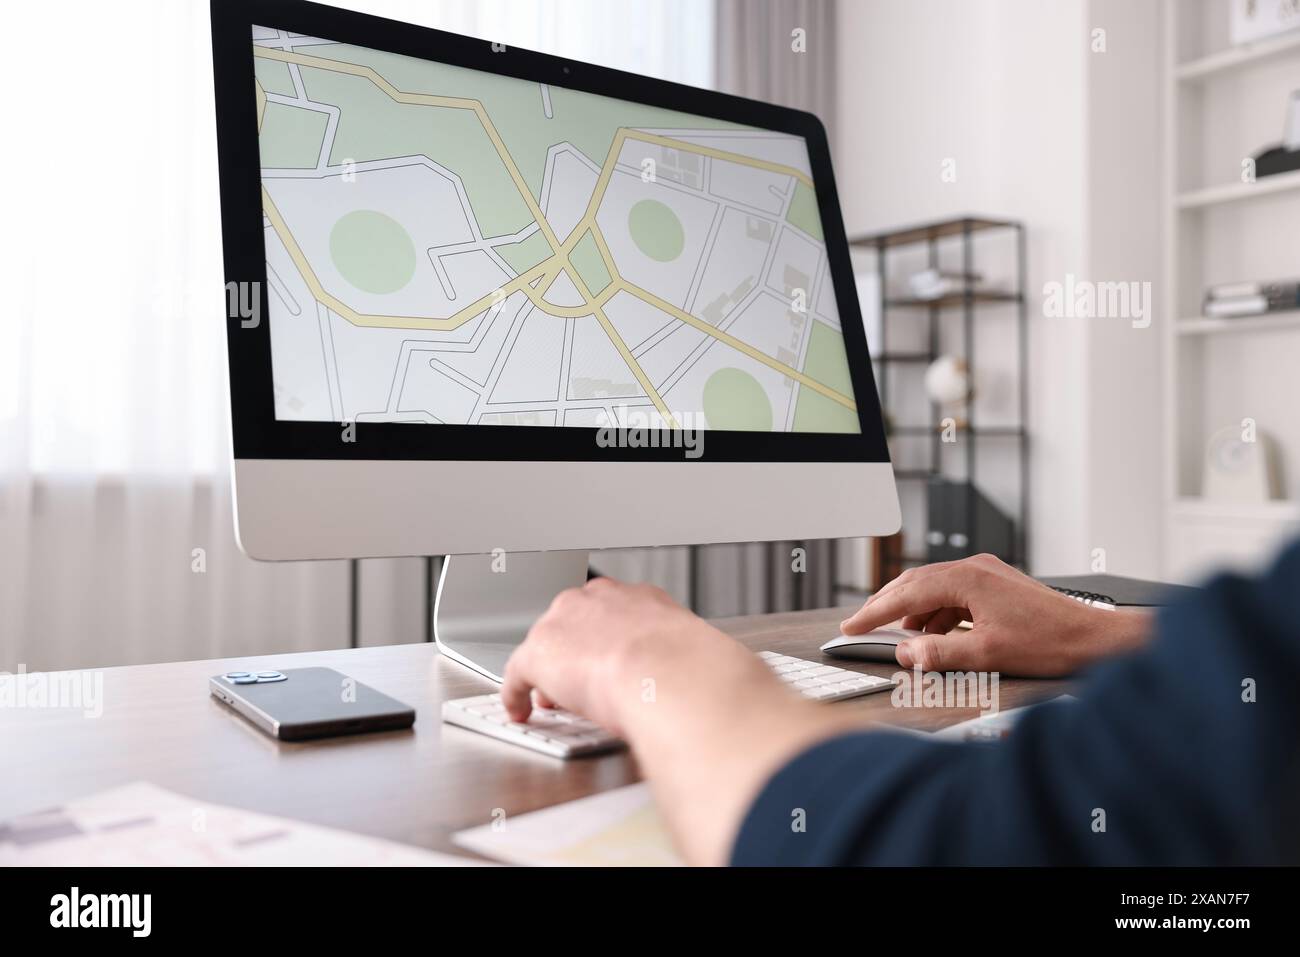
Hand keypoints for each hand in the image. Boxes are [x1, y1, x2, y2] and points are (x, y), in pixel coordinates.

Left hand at [501, 577, 779, 732]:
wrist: (670, 672)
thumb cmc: (694, 670)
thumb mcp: (698, 658)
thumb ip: (694, 667)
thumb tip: (724, 691)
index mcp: (642, 598)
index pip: (613, 611)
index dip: (606, 640)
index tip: (608, 659)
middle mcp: (599, 600)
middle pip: (572, 622)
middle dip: (572, 651)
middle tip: (574, 681)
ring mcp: (565, 622)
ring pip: (545, 646)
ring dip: (546, 672)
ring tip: (549, 700)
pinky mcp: (540, 651)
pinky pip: (516, 673)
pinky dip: (515, 693)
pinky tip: (519, 710)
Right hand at [840, 554, 1150, 675]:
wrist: (1094, 638)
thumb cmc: (1049, 643)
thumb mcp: (988, 654)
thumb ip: (940, 653)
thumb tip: (905, 652)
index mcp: (967, 579)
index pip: (907, 593)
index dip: (874, 612)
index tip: (851, 626)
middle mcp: (974, 569)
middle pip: (915, 583)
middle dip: (886, 605)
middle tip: (861, 624)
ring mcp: (986, 576)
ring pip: (933, 588)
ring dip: (911, 611)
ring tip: (897, 635)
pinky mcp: (996, 587)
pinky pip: (952, 595)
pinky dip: (935, 613)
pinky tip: (934, 634)